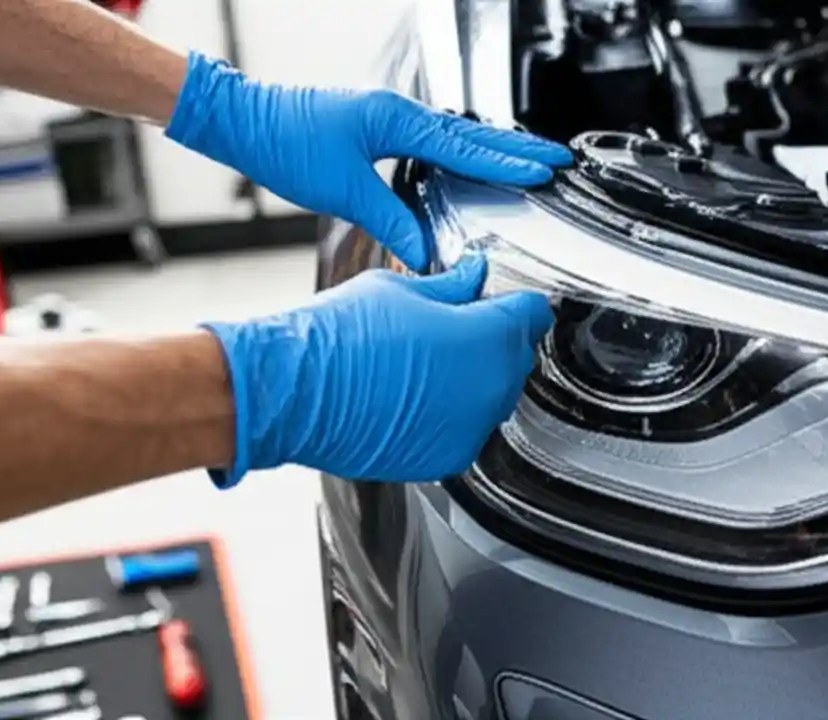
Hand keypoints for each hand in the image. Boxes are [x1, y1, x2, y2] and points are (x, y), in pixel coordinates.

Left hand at [166, 52, 572, 270]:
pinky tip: (466, 164)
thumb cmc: (285, 142)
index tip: (540, 171)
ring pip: (454, 134)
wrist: (245, 122)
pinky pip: (432, 140)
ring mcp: (389, 118)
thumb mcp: (342, 190)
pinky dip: (460, 151)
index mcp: (396, 120)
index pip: (464, 148)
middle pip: (470, 133)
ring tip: (526, 160)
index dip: (505, 164)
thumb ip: (389, 219)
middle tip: (555, 158)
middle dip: (515, 148)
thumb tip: (422, 252)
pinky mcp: (377, 128)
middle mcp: (398, 113)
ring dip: (491, 148)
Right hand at [202, 257, 553, 484]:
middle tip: (458, 324)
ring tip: (429, 361)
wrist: (296, 393)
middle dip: (496, 339)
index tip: (503, 300)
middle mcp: (490, 390)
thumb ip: (450, 286)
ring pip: (494, 397)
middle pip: (516, 357)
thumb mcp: (401, 288)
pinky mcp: (446, 458)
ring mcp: (470, 429)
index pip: (532, 314)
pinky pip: (467, 428)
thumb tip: (469, 277)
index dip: (517, 303)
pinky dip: (454, 412)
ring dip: (475, 378)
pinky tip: (416, 393)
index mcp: (488, 338)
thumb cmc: (339, 338)